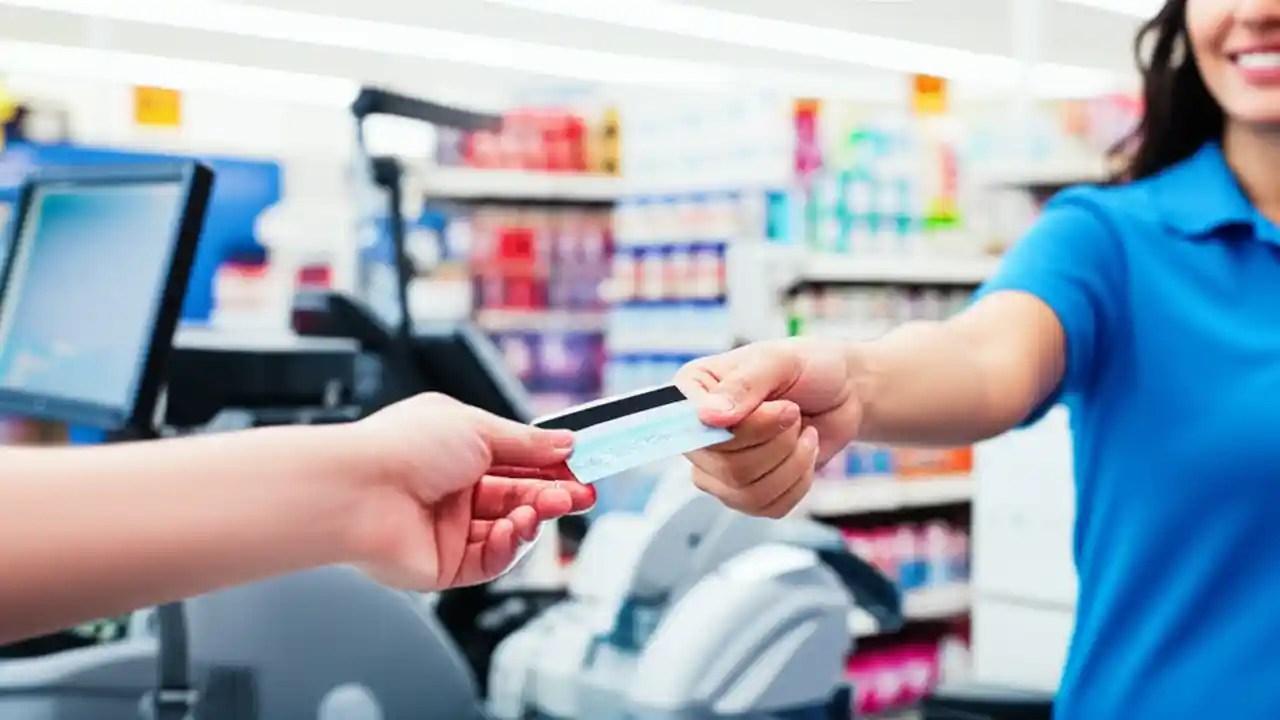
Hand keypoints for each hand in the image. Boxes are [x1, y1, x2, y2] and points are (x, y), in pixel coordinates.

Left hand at [343, 393, 595, 590]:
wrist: (358, 491)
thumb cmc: (403, 448)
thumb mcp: (478, 428)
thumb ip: (527, 442)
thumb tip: (566, 442)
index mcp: (455, 450)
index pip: (516, 461)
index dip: (551, 467)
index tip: (582, 468)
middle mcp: (451, 490)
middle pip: (516, 497)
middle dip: (551, 495)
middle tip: (581, 495)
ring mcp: (448, 529)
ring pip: (508, 530)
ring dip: (532, 518)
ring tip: (545, 508)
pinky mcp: (444, 565)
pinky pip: (490, 560)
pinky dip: (509, 546)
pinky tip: (514, 529)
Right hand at [675, 338, 862, 517]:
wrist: (842, 391)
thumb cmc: (806, 366)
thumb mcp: (779, 361)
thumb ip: (743, 385)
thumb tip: (707, 417)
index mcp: (692, 391)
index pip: (697, 430)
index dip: (743, 429)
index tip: (783, 407)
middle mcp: (698, 433)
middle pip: (727, 467)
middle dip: (778, 442)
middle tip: (795, 413)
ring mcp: (718, 467)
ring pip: (748, 493)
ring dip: (792, 463)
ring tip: (804, 433)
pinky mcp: (745, 491)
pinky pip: (767, 507)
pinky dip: (799, 482)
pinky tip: (804, 453)